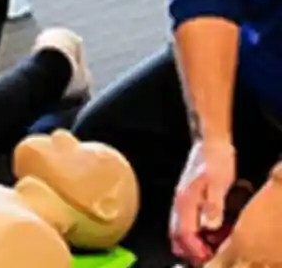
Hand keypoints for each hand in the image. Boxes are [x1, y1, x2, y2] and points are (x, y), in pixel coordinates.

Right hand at [170, 138, 236, 263]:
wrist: (209, 141)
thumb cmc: (216, 160)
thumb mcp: (220, 183)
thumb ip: (214, 205)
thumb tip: (210, 226)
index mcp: (186, 200)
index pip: (185, 232)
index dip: (195, 248)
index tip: (207, 256)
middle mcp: (179, 201)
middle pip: (176, 232)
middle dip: (188, 248)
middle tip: (202, 256)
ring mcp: (180, 198)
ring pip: (177, 226)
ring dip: (187, 240)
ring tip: (202, 248)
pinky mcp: (185, 195)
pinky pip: (182, 218)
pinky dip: (188, 229)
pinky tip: (200, 231)